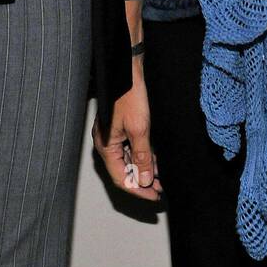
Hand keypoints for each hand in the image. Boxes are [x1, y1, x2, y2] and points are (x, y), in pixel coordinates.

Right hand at [93, 58, 162, 201]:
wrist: (127, 70)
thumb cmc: (129, 95)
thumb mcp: (139, 129)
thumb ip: (142, 157)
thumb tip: (146, 180)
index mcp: (106, 147)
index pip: (121, 178)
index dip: (139, 190)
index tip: (155, 196)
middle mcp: (107, 144)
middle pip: (124, 171)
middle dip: (142, 181)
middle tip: (161, 189)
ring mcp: (113, 136)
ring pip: (128, 161)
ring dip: (144, 169)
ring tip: (161, 177)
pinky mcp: (121, 128)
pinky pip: (130, 149)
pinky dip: (142, 157)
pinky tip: (155, 161)